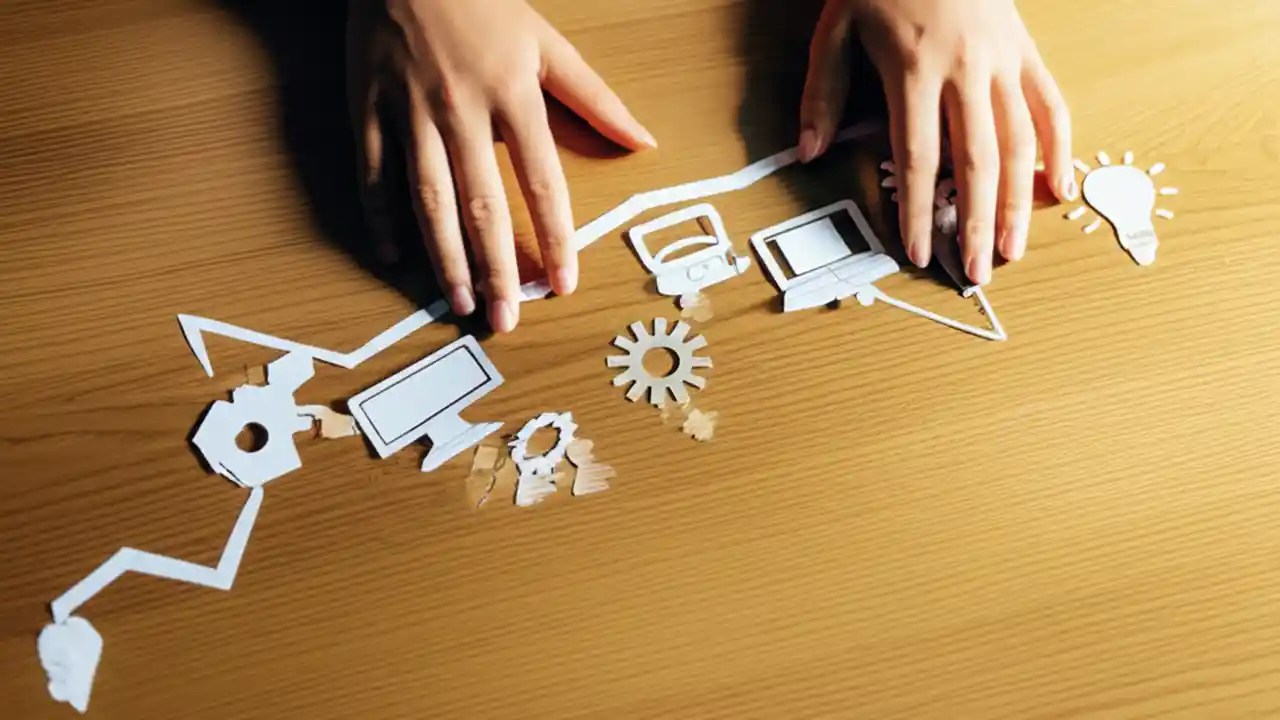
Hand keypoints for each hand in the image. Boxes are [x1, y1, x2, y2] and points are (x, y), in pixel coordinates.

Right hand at [347, 0, 655, 331]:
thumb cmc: (482, 1)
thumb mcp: (548, 42)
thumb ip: (595, 98)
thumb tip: (644, 142)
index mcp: (512, 95)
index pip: (543, 183)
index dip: (556, 238)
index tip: (564, 284)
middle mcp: (461, 111)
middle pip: (482, 205)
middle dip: (496, 269)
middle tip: (504, 319)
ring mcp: (409, 112)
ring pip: (427, 200)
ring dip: (444, 259)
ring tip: (456, 303)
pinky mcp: (367, 107)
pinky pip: (372, 174)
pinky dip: (380, 218)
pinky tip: (393, 257)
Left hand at [798, 0, 1072, 284]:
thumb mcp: (836, 25)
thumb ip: (822, 92)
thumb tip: (808, 152)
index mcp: (915, 67)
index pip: (917, 157)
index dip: (918, 209)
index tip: (916, 251)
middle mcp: (966, 69)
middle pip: (975, 161)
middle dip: (975, 222)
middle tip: (974, 272)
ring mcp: (1004, 59)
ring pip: (1019, 141)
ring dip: (1018, 202)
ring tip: (1012, 250)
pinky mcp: (1027, 49)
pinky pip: (1051, 104)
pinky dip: (1060, 147)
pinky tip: (1059, 190)